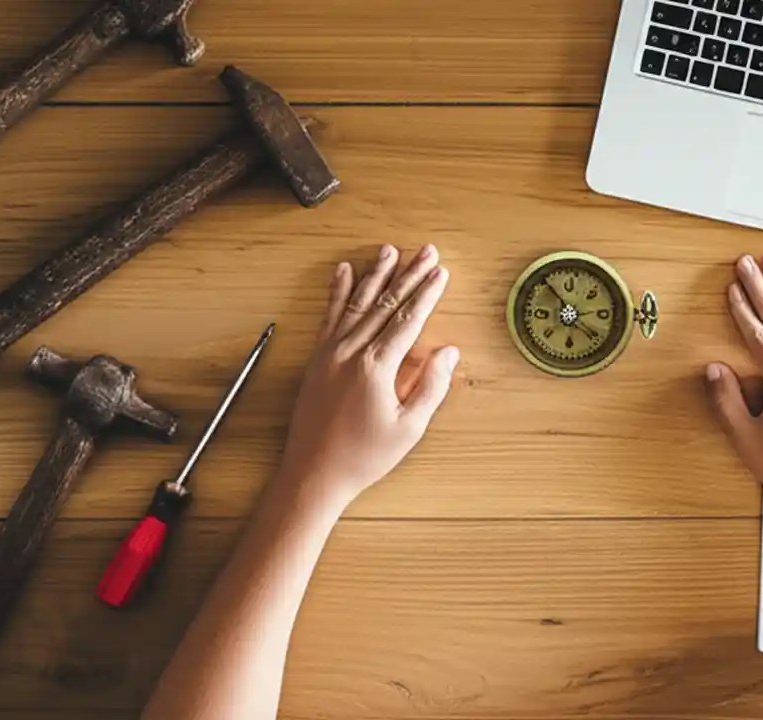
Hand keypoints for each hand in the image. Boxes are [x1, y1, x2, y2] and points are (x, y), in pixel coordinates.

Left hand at [278, 244, 458, 507]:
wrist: (313, 472)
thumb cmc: (364, 456)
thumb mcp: (408, 428)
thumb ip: (431, 386)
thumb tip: (449, 351)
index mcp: (377, 366)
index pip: (409, 320)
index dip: (428, 294)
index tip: (441, 272)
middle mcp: (351, 351)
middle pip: (386, 304)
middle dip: (409, 275)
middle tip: (427, 251)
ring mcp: (330, 352)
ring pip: (358, 303)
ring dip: (376, 275)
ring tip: (389, 251)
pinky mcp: (317, 358)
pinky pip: (329, 316)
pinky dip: (338, 292)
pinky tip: (344, 272)